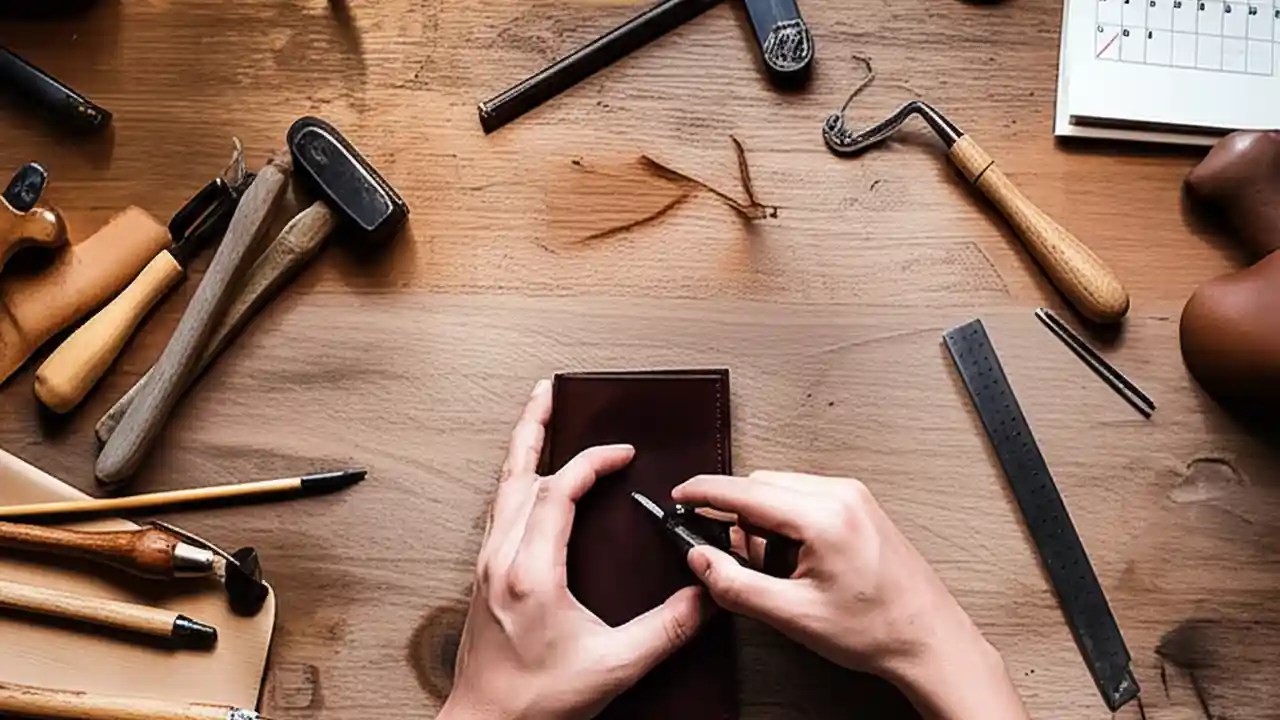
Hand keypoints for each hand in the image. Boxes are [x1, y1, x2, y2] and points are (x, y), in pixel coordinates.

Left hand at [440, 381, 708, 719]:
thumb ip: (666, 630)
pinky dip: (515, 481)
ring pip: (502, 488)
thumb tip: (704, 598)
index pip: (559, 491)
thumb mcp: (613, 666)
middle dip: (536, 427)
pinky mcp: (484, 576)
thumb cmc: (536, 701)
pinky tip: (528, 482)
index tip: (621, 453)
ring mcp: (487, 565)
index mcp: (530, 572)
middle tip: (549, 391)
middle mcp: (501, 558)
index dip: (592, 462)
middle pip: (516, 473)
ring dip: (521, 449)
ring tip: (535, 420)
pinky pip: (498, 510)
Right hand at [673, 472, 1027, 719]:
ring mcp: (853, 496)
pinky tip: (801, 562)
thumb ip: (736, 585)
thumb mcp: (793, 615)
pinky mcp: (859, 504)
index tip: (679, 496)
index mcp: (823, 516)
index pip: (745, 492)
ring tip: (784, 572)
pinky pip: (805, 497)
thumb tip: (700, 560)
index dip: (704, 493)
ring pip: (782, 491)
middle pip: (761, 486)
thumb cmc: (874, 629)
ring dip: (766, 523)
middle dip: (740, 520)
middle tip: (743, 564)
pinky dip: (789, 522)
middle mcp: (840, 495)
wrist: (928, 639)